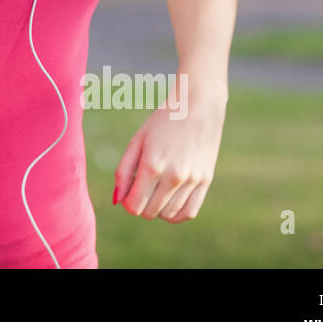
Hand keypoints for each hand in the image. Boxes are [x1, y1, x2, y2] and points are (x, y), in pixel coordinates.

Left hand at [112, 94, 225, 222]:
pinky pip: (189, 212)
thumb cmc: (162, 122)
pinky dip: (176, 213)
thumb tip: (117, 200)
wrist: (197, 106)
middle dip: (140, 204)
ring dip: (157, 208)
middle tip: (142, 186)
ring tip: (156, 189)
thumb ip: (123, 171)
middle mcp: (173, 176)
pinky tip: (170, 200)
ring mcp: (191, 180)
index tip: (128, 191)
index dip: (127, 202)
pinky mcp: (205, 181)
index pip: (134, 205)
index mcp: (152, 165)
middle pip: (149, 212)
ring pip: (168, 215)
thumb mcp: (136, 141)